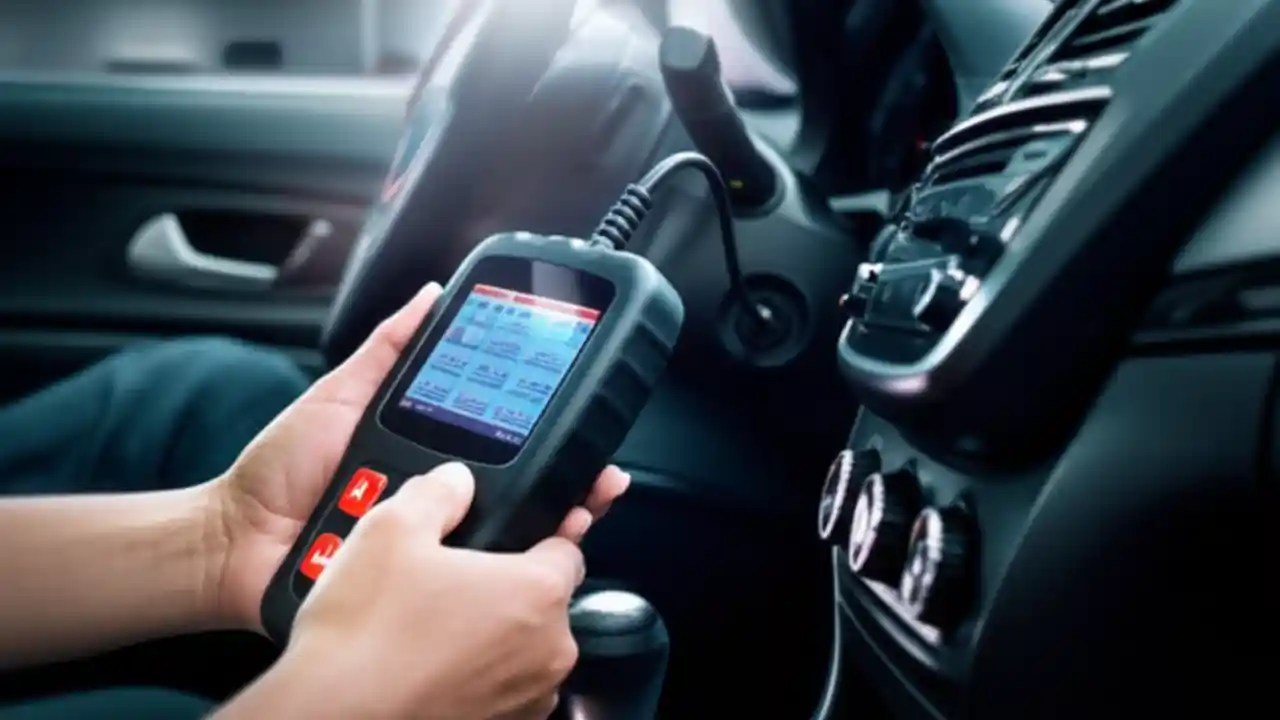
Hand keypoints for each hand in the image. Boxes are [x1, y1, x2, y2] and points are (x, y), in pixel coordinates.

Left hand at [207, 283, 630, 630]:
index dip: (547, 440)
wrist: (234, 540)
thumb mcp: (340, 393)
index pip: (503, 445)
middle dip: (568, 490)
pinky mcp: (412, 586)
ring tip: (579, 511)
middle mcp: (438, 503)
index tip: (583, 426)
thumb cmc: (280, 470)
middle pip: (518, 499)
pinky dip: (494, 571)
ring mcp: (429, 547)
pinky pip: (460, 581)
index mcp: (429, 454)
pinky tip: (524, 554)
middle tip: (600, 480)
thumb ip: (386, 349)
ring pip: (503, 544)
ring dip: (546, 531)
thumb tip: (429, 295)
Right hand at [218, 463, 580, 718]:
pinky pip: (501, 690)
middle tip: (451, 583)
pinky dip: (476, 677)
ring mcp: (529, 700)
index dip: (538, 536)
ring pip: (522, 649)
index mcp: (540, 593)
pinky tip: (429, 667)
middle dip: (507, 589)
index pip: (568, 549)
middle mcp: (550, 652)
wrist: (331, 719)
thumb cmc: (367, 631)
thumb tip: (456, 480)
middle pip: (544, 602)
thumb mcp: (390, 529)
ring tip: (432, 629)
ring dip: (493, 636)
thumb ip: (436, 492)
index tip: (511, 537)